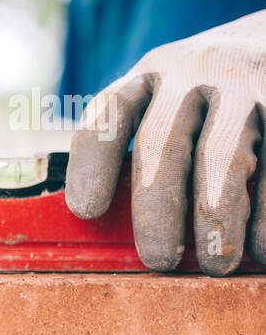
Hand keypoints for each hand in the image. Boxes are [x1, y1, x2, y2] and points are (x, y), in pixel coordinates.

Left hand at [65, 10, 265, 274]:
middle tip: (158, 261)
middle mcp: (195, 69)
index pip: (109, 114)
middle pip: (160, 143)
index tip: (86, 212)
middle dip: (156, 208)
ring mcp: (247, 78)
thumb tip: (111, 227)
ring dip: (215, 216)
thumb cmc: (222, 97)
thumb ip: (150, 150)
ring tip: (216, 265)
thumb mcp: (178, 100)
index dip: (92, 163)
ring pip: (221, 154)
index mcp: (151, 75)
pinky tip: (262, 247)